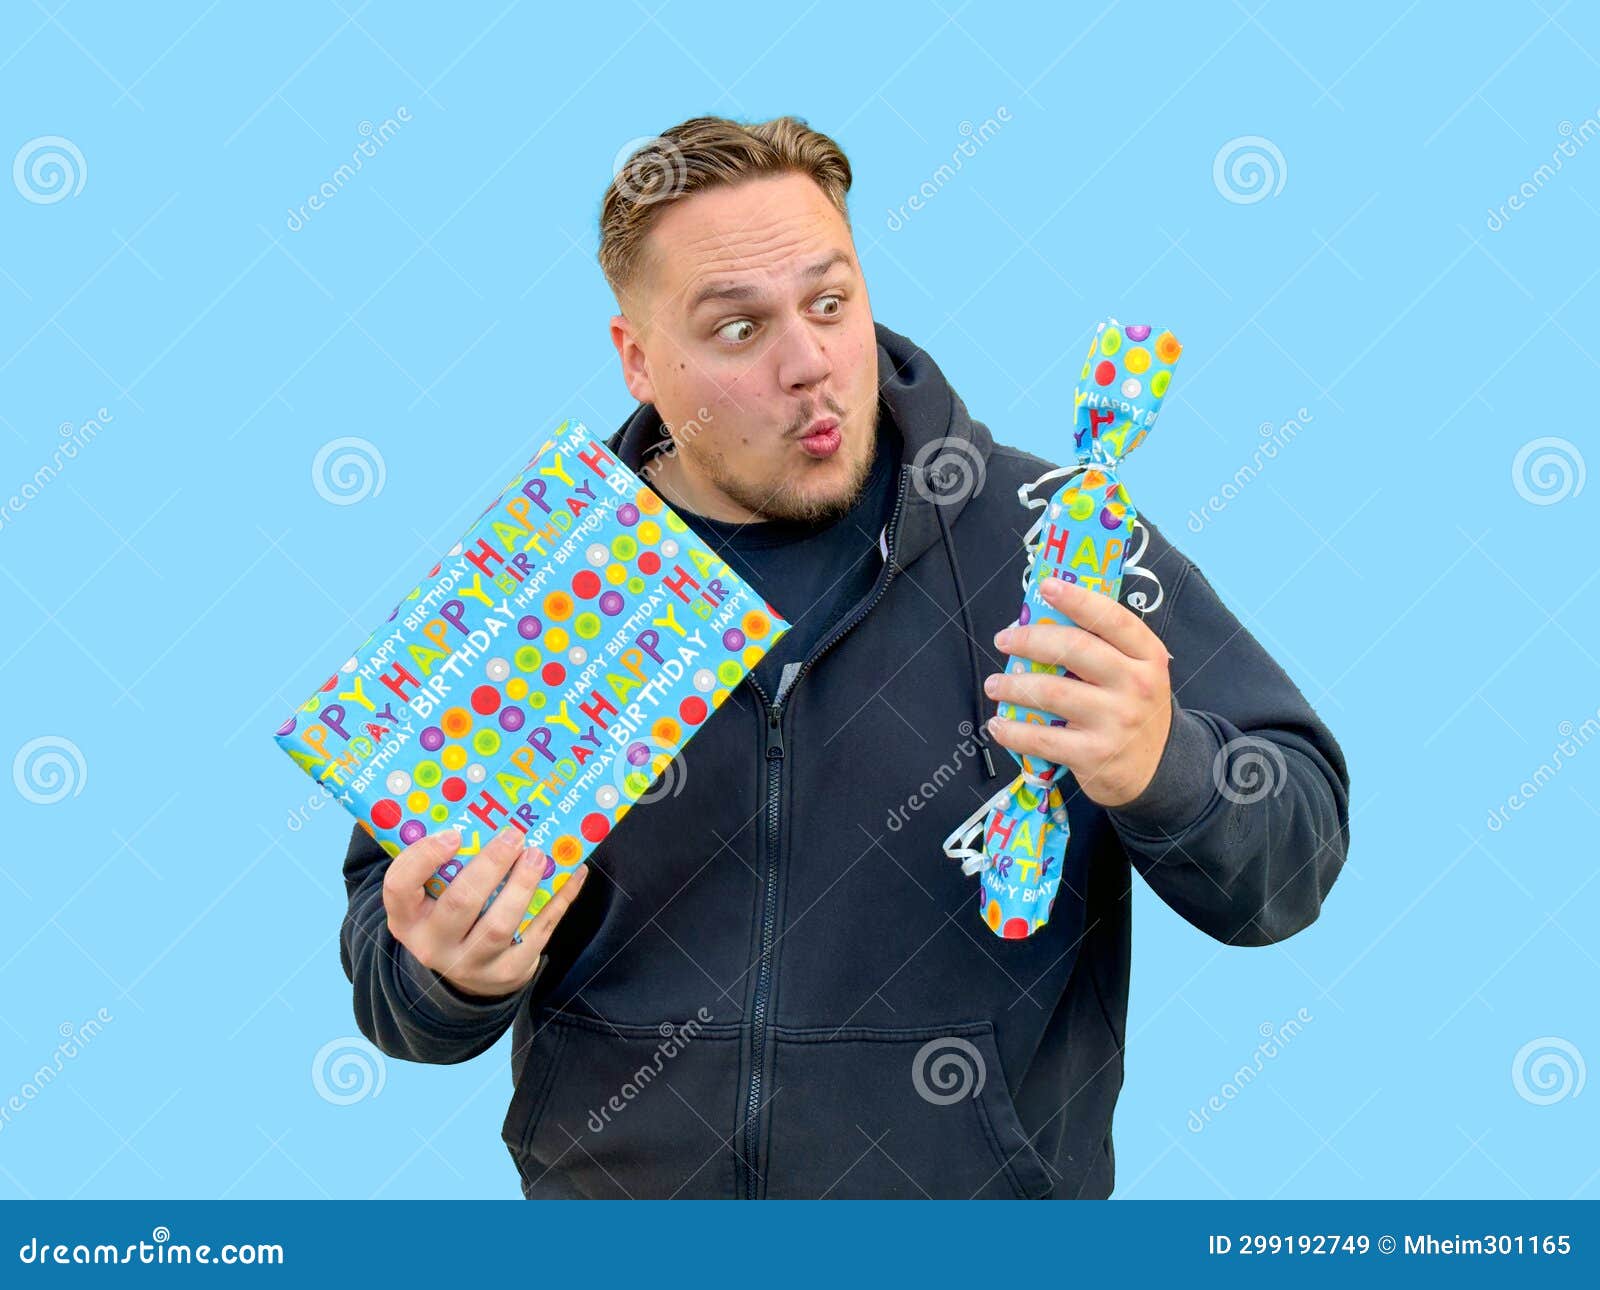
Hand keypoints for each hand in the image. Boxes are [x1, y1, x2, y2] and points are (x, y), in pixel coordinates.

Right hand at [382, 826, 589, 999]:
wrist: (470, 971)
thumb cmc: (451, 913)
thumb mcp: (432, 893)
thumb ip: (444, 861)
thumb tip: (479, 804)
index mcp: (406, 917)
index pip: (399, 886)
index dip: (424, 858)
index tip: (454, 833)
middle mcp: (433, 944)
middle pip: (459, 904)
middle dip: (490, 866)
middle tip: (513, 835)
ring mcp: (470, 963)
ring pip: (498, 925)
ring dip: (522, 885)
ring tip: (538, 854)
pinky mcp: (507, 972)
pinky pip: (537, 934)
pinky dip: (558, 901)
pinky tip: (572, 873)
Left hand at [984, 576, 1173, 808]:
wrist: (1159, 770)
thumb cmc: (1134, 710)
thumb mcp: (1136, 673)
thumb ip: (1103, 648)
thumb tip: (1043, 621)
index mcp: (1147, 656)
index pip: (1112, 619)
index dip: (1078, 599)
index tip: (1047, 586)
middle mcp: (1136, 685)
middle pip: (1074, 649)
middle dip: (1030, 640)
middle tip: (1004, 640)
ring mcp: (1116, 721)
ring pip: (1051, 692)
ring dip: (1013, 686)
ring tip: (995, 684)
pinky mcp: (1094, 755)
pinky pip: (1041, 738)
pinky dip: (1013, 731)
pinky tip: (999, 724)